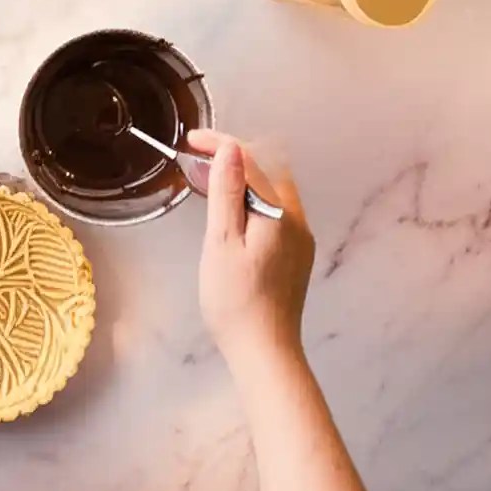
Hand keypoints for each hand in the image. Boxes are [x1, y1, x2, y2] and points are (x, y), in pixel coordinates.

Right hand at [187, 130, 315, 366]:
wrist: (264, 350)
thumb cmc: (235, 300)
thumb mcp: (221, 242)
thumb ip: (227, 193)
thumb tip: (230, 150)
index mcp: (279, 213)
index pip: (251, 161)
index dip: (220, 144)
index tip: (191, 141)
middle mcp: (297, 220)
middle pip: (270, 170)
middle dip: (235, 156)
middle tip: (197, 160)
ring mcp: (300, 238)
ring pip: (273, 191)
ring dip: (244, 178)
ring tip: (208, 183)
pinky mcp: (295, 255)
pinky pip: (275, 211)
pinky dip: (252, 200)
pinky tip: (231, 214)